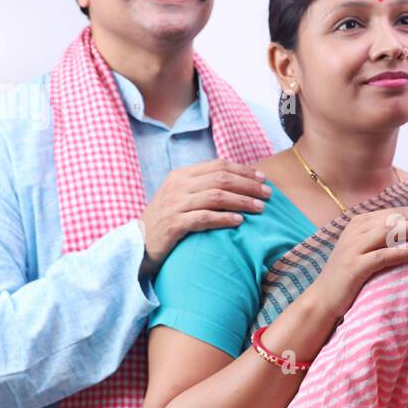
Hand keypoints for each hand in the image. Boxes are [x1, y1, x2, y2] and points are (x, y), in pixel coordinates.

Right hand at [139, 158, 272, 276]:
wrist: (138, 242)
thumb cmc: (167, 219)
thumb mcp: (181, 195)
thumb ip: (203, 186)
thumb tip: (237, 181)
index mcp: (182, 175)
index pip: (218, 166)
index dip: (243, 171)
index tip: (263, 178)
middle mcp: (178, 186)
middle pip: (221, 179)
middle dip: (248, 185)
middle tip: (268, 194)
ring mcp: (175, 204)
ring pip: (216, 197)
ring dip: (242, 201)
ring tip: (260, 208)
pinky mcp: (174, 224)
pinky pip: (204, 218)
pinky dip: (224, 218)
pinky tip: (239, 221)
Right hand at [306, 205, 407, 320]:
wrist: (322, 299)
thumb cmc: (349, 276)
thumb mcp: (366, 250)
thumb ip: (385, 238)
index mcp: (361, 222)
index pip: (398, 212)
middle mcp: (357, 229)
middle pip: (398, 218)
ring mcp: (354, 246)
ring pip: (391, 231)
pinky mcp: (354, 265)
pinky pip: (383, 255)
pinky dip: (403, 253)